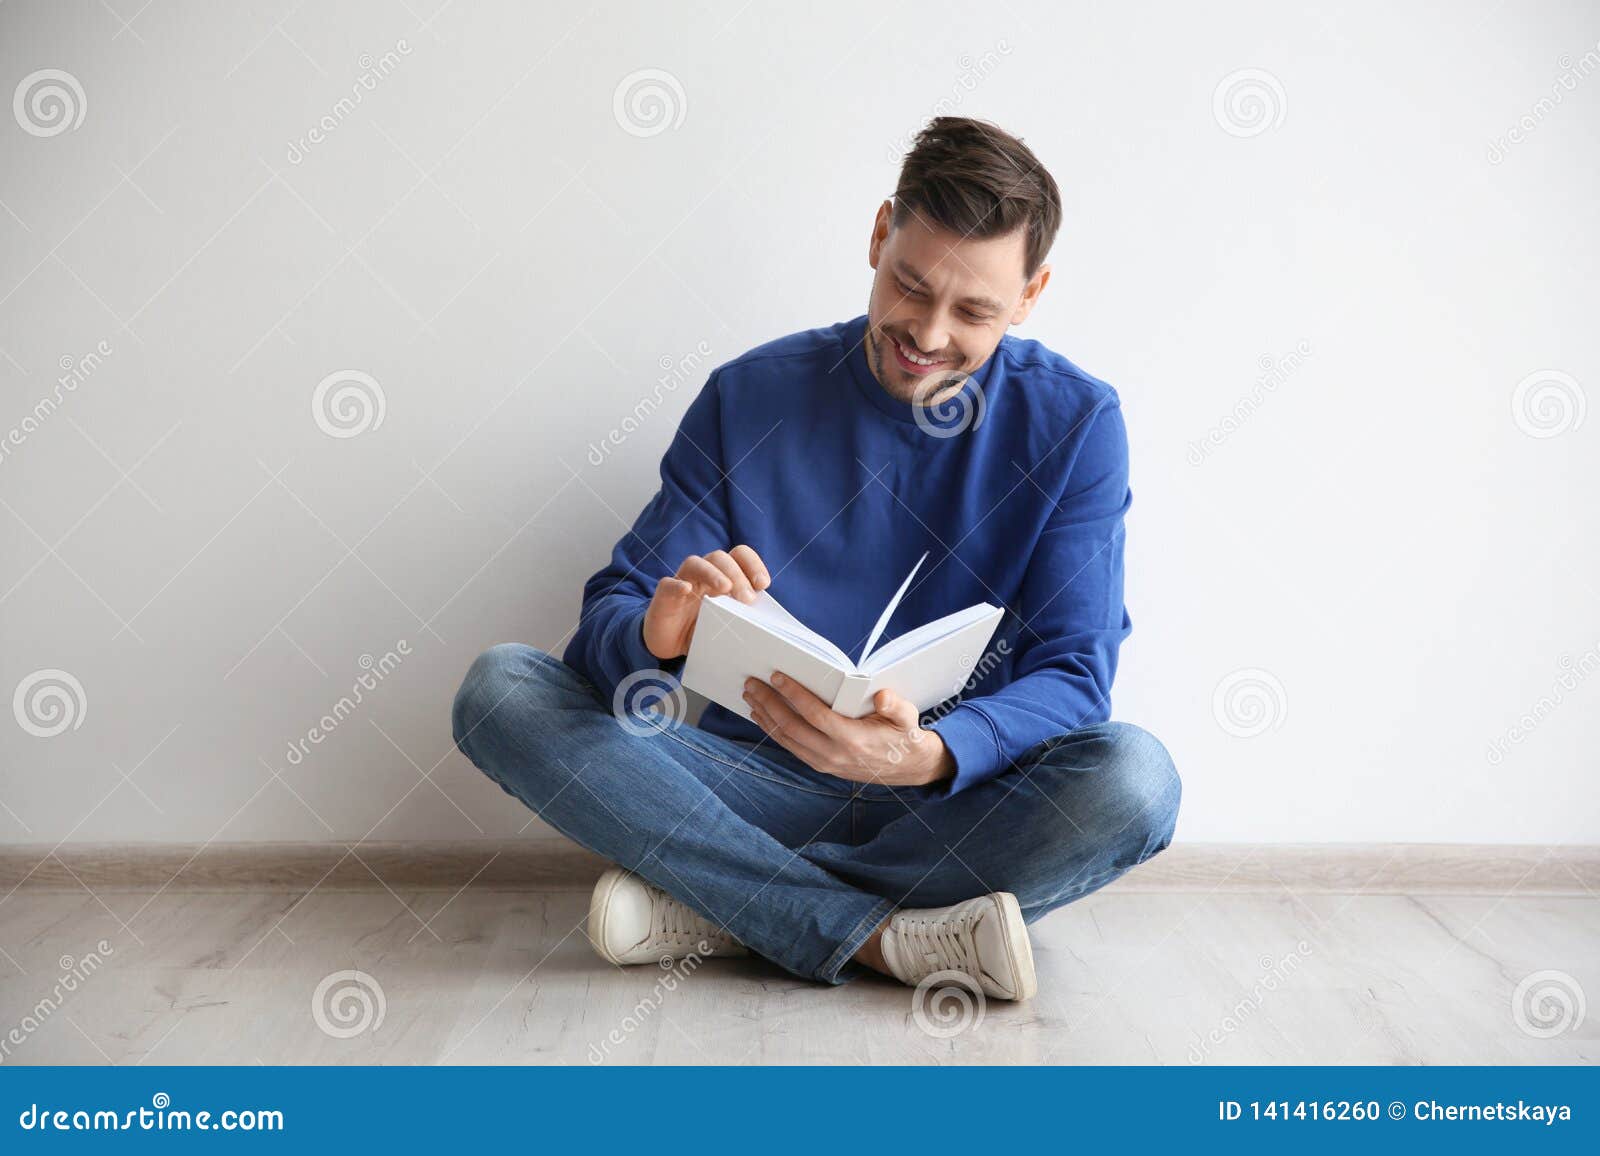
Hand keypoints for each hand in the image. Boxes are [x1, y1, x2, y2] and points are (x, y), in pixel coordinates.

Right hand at [643, 545, 770, 660]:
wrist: (672, 644)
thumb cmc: (704, 629)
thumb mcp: (728, 623)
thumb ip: (744, 617)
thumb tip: (767, 625)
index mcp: (723, 575)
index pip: (740, 556)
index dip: (753, 564)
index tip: (763, 584)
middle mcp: (704, 573)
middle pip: (721, 558)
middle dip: (737, 575)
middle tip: (748, 599)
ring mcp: (683, 581)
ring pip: (696, 563)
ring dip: (713, 573)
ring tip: (725, 589)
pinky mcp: (664, 595)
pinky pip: (669, 584)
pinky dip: (677, 585)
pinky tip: (686, 590)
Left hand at [742, 671, 955, 786]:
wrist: (907, 768)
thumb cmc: (903, 735)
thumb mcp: (907, 717)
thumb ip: (896, 706)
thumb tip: (882, 696)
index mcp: (853, 739)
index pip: (815, 714)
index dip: (794, 694)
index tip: (777, 676)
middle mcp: (834, 754)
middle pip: (792, 727)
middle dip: (769, 703)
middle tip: (752, 683)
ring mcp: (824, 763)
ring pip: (786, 740)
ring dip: (766, 717)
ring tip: (751, 696)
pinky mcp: (820, 765)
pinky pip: (790, 747)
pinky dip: (773, 730)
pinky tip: (763, 716)